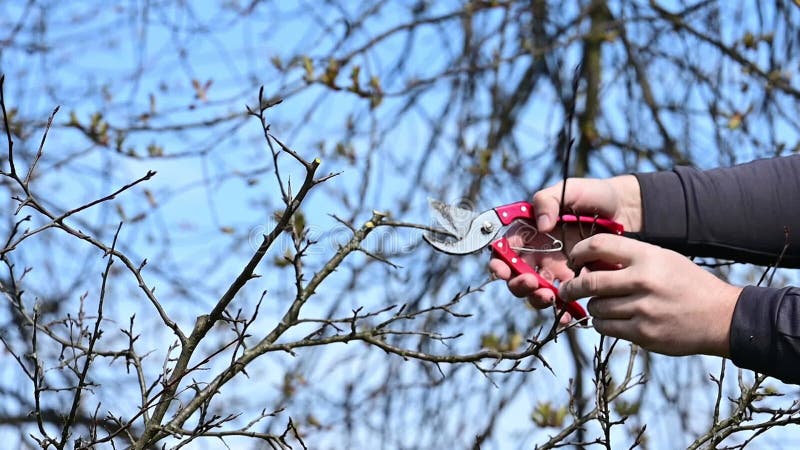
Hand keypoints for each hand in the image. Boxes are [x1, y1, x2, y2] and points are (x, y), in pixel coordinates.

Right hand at [489, 175, 642, 320]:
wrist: (623, 209)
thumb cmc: (592, 195)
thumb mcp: (568, 189)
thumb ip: (548, 201)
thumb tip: (541, 226)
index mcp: (528, 232)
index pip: (504, 250)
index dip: (498, 262)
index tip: (502, 269)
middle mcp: (537, 253)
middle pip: (516, 276)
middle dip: (518, 284)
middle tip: (530, 282)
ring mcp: (554, 269)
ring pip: (536, 292)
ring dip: (537, 298)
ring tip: (549, 297)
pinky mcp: (574, 281)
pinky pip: (563, 300)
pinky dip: (562, 310)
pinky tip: (568, 313)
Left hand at [560, 234, 740, 356]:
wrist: (721, 317)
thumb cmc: (688, 284)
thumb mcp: (663, 259)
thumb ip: (629, 259)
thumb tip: (589, 263)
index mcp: (648, 257)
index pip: (599, 245)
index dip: (579, 252)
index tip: (573, 260)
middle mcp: (643, 281)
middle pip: (589, 282)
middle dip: (571, 287)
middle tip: (566, 289)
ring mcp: (643, 309)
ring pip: (596, 307)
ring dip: (592, 307)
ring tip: (600, 304)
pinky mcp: (643, 333)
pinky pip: (606, 328)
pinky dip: (602, 323)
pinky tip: (610, 320)